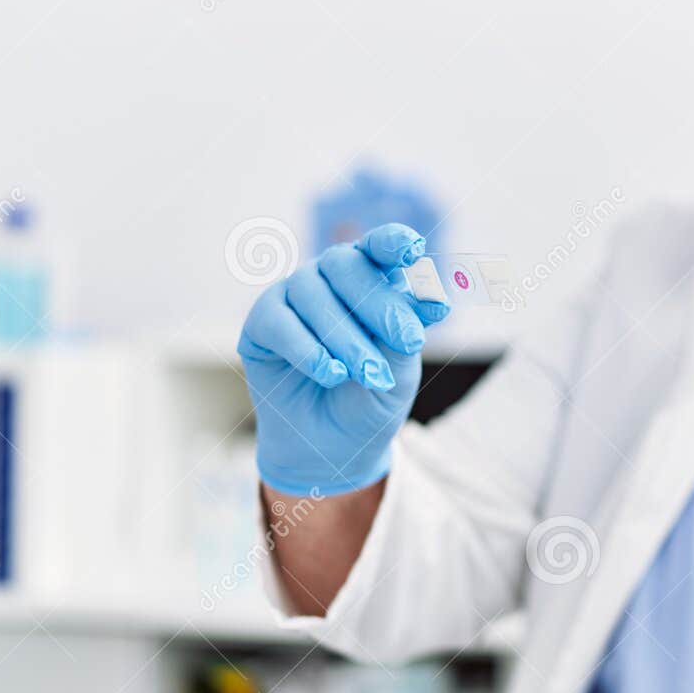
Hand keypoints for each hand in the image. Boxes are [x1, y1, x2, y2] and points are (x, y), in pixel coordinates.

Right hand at [238, 224, 449, 495]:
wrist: (334, 450)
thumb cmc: (370, 400)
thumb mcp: (400, 370)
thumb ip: (405, 330)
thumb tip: (432, 297)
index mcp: (370, 280)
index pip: (379, 248)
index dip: (392, 242)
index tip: (413, 249)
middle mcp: (329, 279)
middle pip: (346, 264)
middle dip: (379, 303)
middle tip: (407, 341)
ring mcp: (292, 296)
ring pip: (313, 294)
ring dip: (348, 337)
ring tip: (370, 374)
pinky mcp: (261, 324)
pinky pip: (280, 323)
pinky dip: (309, 350)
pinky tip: (331, 374)